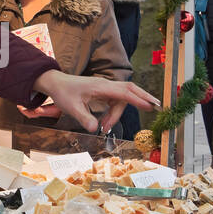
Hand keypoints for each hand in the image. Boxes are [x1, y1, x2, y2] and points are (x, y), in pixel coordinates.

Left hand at [30, 71, 159, 134]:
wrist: (56, 84)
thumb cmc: (63, 93)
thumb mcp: (71, 108)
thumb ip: (84, 118)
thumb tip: (96, 129)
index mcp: (100, 86)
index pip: (124, 92)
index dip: (138, 99)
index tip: (150, 105)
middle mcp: (106, 85)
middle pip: (130, 90)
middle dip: (144, 98)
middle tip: (157, 107)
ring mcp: (105, 88)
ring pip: (122, 99)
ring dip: (117, 115)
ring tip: (105, 127)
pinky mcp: (103, 92)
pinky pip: (115, 102)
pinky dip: (113, 113)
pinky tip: (104, 122)